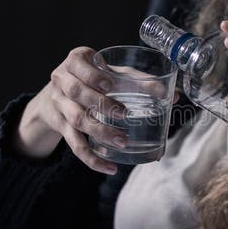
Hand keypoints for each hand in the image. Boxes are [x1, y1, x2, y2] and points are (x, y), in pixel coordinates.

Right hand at [13, 46, 129, 172]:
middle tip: (124, 114)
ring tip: (122, 142)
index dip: (92, 75)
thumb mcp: (109, 73)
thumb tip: (173, 96)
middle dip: (100, 103)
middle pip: (77, 92)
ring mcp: (60, 105)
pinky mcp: (62, 127)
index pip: (78, 64)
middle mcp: (61, 81)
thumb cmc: (91, 80)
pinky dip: (92, 158)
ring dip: (100, 131)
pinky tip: (109, 167)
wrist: (53, 96)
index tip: (110, 84)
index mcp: (74, 61)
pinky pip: (75, 145)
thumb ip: (139, 81)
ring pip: (77, 120)